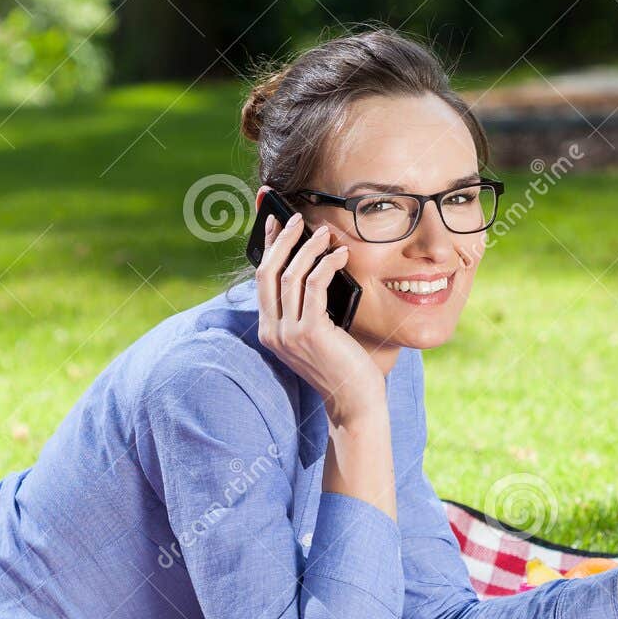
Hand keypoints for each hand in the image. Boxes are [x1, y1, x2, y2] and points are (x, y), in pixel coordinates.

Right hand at [256, 208, 382, 422]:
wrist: (355, 400)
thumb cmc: (343, 364)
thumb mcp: (319, 332)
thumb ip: (309, 306)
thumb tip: (316, 264)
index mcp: (269, 330)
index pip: (262, 280)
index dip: (267, 247)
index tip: (274, 222)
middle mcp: (272, 332)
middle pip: (268, 272)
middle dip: (282, 239)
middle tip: (298, 218)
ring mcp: (288, 334)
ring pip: (291, 276)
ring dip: (309, 248)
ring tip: (326, 232)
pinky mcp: (310, 333)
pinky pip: (315, 286)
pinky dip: (326, 265)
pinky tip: (340, 255)